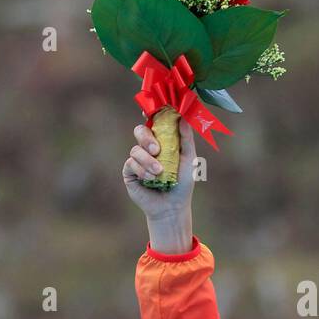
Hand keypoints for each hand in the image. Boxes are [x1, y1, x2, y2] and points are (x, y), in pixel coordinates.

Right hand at [124, 116, 195, 253]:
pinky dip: (142, 170)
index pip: (153, 123)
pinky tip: (151, 179)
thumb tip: (183, 117)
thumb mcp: (189, 159)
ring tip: (159, 172)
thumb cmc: (183, 183)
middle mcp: (148, 148)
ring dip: (147, 160)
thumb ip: (186, 139)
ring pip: (135, 149)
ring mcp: (137, 159)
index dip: (150, 114)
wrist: (173, 206)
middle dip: (146, 138)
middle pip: (140, 131)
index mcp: (162, 141)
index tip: (148, 111)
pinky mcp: (129, 172)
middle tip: (157, 150)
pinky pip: (130, 163)